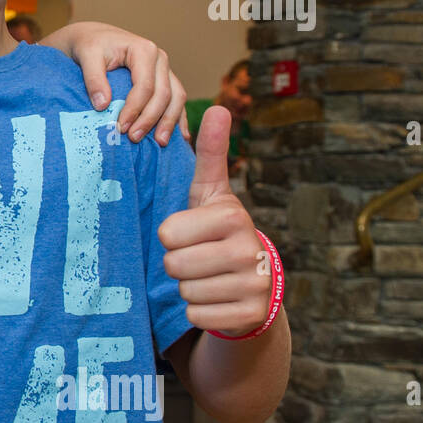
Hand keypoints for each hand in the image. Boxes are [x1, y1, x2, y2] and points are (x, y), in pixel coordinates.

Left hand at [41, 21, 189, 145]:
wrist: (94, 38)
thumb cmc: (90, 46)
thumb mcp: (87, 55)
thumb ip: (93, 78)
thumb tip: (102, 106)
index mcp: (144, 50)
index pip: (145, 86)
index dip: (135, 109)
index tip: (121, 128)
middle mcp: (160, 59)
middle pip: (164, 94)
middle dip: (150, 119)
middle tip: (134, 139)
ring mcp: (165, 70)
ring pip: (177, 98)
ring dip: (170, 122)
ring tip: (160, 143)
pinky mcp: (165, 80)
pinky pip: (178, 101)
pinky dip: (179, 118)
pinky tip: (180, 138)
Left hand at [157, 106, 269, 337]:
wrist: (254, 284)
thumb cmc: (219, 233)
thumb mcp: (211, 194)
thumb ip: (210, 153)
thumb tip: (217, 106)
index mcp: (232, 216)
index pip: (168, 234)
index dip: (171, 237)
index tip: (191, 234)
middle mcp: (249, 249)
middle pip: (174, 265)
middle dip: (178, 265)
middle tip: (198, 259)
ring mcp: (254, 285)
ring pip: (185, 292)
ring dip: (189, 288)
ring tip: (208, 277)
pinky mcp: (251, 316)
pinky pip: (198, 316)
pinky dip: (200, 312)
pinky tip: (217, 300)